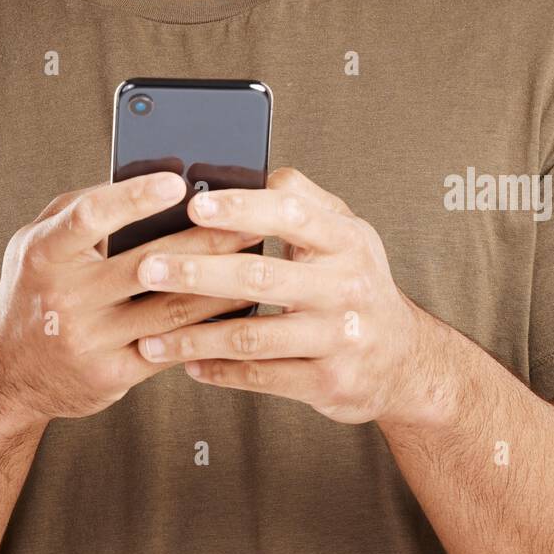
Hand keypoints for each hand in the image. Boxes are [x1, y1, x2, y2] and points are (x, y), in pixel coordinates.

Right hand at [0, 172, 259, 425]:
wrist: (5, 372)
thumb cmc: (35, 284)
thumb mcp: (39, 239)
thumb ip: (85, 208)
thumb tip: (153, 181)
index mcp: (43, 252)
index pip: (89, 217)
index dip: (133, 197)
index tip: (177, 181)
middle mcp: (63, 297)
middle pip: (147, 264)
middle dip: (206, 240)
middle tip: (249, 217)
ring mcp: (88, 340)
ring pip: (169, 308)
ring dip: (221, 284)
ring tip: (257, 259)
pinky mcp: (111, 375)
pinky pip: (171, 347)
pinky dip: (209, 325)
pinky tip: (238, 307)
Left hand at [131, 167, 435, 425]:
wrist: (406, 360)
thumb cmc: (356, 282)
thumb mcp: (345, 232)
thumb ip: (300, 199)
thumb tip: (244, 171)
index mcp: (345, 239)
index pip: (291, 213)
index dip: (241, 208)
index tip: (194, 204)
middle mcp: (345, 286)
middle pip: (262, 276)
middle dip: (198, 273)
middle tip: (147, 268)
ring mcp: (339, 338)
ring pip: (254, 336)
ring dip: (195, 336)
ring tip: (150, 335)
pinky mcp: (329, 382)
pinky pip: (262, 377)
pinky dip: (219, 372)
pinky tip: (186, 364)